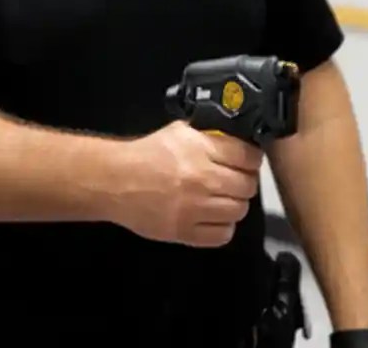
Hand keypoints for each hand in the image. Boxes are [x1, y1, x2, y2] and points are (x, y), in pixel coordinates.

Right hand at [115, 120, 264, 247]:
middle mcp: (202, 179)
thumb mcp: (180, 132)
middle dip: (245, 181)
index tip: (248, 160)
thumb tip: (238, 141)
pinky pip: (222, 235)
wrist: (115, 181)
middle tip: (235, 179)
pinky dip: (223, 226)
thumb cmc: (147, 154)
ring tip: (224, 198)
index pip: (248, 156)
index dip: (252, 158)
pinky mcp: (184, 232)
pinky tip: (214, 217)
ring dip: (235, 203)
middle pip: (247, 185)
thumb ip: (210, 136)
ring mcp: (194, 209)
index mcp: (201, 150)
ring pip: (239, 210)